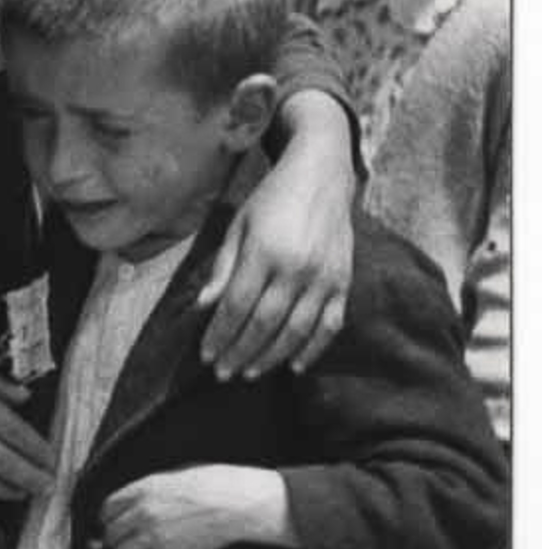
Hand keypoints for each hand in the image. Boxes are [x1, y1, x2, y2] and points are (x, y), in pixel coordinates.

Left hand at [95, 464, 286, 548]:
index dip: (105, 519)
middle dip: (111, 543)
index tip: (107, 526)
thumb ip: (151, 489)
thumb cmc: (212, 485)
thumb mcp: (174, 476)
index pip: (107, 508)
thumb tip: (138, 499)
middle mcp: (141, 513)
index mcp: (142, 490)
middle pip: (110, 534)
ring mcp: (152, 536)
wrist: (234, 504)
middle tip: (114, 548)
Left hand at [197, 143, 352, 377]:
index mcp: (265, 252)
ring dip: (271, 357)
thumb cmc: (271, 200)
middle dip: (240, 352)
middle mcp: (297, 268)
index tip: (206, 355)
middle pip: (264, 324)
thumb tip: (203, 306)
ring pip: (296, 330)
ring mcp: (325, 277)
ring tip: (249, 373)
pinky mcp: (344, 281)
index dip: (220, 334)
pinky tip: (294, 365)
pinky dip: (313, 349)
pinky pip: (331, 324)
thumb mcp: (238, 226)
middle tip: (223, 373)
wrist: (322, 176)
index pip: (236, 306)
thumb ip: (223, 268)